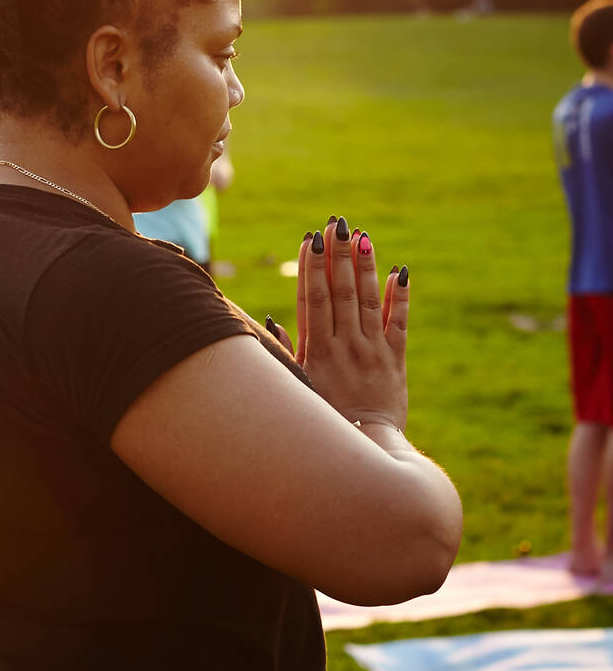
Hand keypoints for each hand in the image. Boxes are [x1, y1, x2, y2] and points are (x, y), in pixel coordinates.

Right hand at [294, 217, 409, 428]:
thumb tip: (271, 319)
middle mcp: (345, 346)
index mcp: (317, 352)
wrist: (366, 446)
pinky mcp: (396, 359)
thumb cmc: (323, 416)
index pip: (314, 299)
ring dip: (364, 266)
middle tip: (336, 224)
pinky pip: (400, 322)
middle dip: (337, 255)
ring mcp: (373, 351)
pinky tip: (398, 272)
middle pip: (340, 292)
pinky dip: (399, 297)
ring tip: (361, 236)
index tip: (310, 239)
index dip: (312, 268)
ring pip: (368, 301)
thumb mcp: (296, 385)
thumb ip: (284, 351)